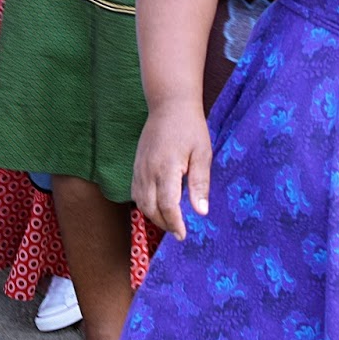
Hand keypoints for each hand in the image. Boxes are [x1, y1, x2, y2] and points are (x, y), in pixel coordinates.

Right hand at [131, 99, 212, 240]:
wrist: (169, 104)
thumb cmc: (190, 128)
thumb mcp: (202, 153)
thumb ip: (200, 183)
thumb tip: (201, 212)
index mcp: (166, 167)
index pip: (167, 205)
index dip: (175, 223)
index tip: (184, 235)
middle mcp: (148, 170)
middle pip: (150, 208)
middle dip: (164, 224)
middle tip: (179, 231)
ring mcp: (139, 167)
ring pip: (140, 202)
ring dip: (153, 216)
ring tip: (170, 222)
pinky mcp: (137, 164)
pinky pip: (136, 191)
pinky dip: (145, 204)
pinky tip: (158, 206)